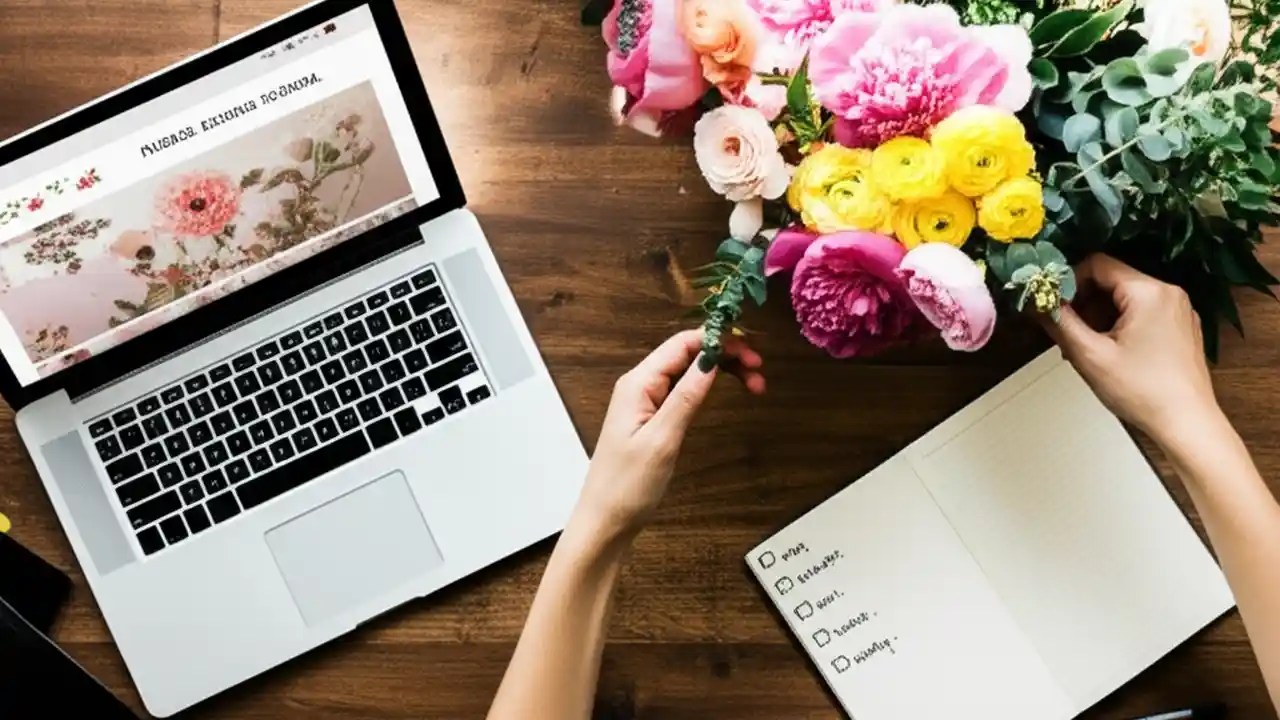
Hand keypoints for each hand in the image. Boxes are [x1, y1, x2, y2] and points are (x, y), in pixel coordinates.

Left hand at [574, 330, 764, 538]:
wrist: (606, 521)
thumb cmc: (627, 486)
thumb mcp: (662, 440)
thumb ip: (686, 397)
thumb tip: (711, 359)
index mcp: (638, 384)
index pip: (682, 344)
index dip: (718, 340)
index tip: (751, 351)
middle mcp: (640, 385)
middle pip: (688, 354)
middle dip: (726, 355)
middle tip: (760, 370)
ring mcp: (646, 402)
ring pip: (689, 372)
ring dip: (722, 371)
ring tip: (755, 383)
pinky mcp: (652, 418)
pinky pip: (683, 391)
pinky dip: (709, 388)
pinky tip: (728, 391)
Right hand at [1041, 254, 1221, 444]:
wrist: (1187, 423)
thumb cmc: (1144, 391)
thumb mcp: (1090, 355)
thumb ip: (1059, 322)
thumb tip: (1037, 302)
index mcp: (1149, 292)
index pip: (1097, 264)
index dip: (1068, 282)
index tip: (1053, 305)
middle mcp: (1169, 293)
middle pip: (1112, 281)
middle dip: (1084, 303)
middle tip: (1066, 331)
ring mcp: (1179, 310)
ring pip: (1126, 298)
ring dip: (1100, 316)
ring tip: (1086, 346)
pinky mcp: (1181, 327)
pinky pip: (1143, 313)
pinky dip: (1120, 325)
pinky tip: (1110, 352)